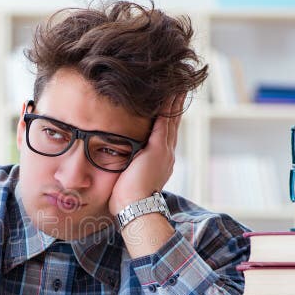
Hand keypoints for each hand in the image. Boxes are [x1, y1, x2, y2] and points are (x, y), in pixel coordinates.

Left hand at [108, 94, 185, 214]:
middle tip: (179, 88)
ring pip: (171, 121)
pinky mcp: (158, 150)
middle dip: (175, 106)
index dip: (168, 118)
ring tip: (178, 86)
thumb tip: (115, 161)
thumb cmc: (126, 198)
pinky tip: (169, 94)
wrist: (134, 208)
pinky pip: (164, 124)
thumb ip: (127, 166)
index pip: (165, 134)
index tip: (169, 103)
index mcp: (160, 161)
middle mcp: (166, 155)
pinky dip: (167, 109)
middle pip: (173, 125)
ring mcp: (164, 152)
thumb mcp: (128, 177)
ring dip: (174, 103)